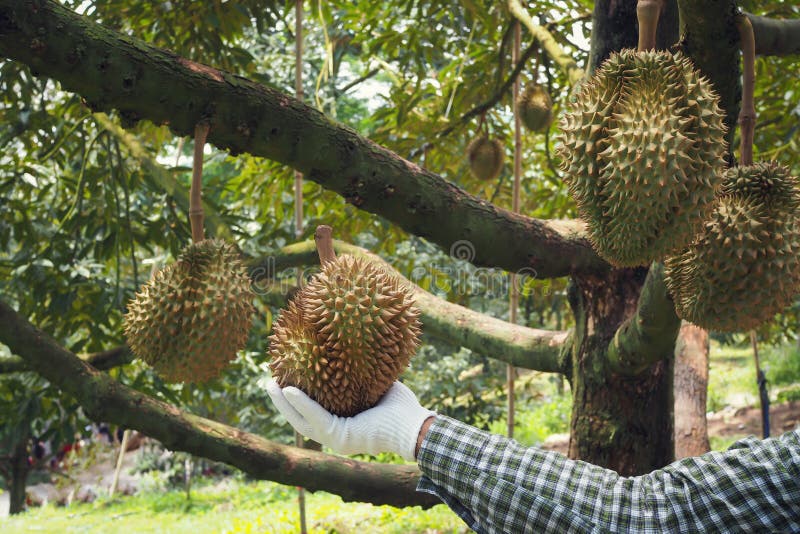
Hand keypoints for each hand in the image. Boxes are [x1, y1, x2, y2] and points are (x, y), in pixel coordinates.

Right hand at [266, 380, 434, 460]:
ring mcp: (337, 440)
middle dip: (281, 402)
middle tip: (267, 382)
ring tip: (269, 383)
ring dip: (283, 403)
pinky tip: (289, 389)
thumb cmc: (402, 409)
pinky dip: (302, 403)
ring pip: (301, 421)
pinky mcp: (340, 437)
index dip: (296, 400)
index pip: (314, 415)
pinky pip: (316, 417)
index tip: (284, 381)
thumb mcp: (377, 387)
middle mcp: (337, 438)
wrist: (415, 426)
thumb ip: (362, 375)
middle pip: (300, 420)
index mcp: (344, 428)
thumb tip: (354, 350)